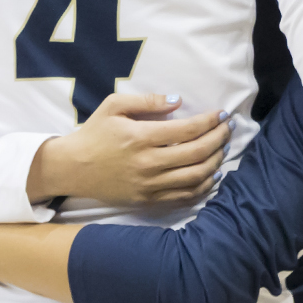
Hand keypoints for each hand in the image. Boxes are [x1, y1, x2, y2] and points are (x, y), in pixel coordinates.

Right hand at [27, 93, 231, 204]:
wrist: (73, 168)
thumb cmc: (94, 133)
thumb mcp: (114, 106)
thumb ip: (147, 100)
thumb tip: (178, 101)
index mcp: (141, 137)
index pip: (187, 130)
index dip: (210, 122)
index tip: (223, 114)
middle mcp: (148, 163)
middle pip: (197, 153)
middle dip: (219, 139)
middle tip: (229, 129)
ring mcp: (149, 185)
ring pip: (195, 177)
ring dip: (216, 162)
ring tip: (223, 149)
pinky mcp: (148, 201)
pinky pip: (184, 197)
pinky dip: (203, 187)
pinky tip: (212, 175)